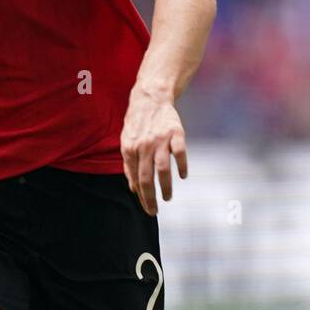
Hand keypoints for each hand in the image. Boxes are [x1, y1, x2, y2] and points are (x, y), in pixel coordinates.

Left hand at [120, 84, 187, 215]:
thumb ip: (129, 166)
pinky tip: (182, 176)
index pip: (136, 180)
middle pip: (146, 178)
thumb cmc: (137, 123)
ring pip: (162, 169)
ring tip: (168, 198)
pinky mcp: (175, 133)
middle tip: (155, 211)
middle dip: (150, 198)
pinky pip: (179, 152)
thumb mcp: (126, 143)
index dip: (141, 197)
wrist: (150, 98)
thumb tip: (132, 189)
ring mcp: (160, 140)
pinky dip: (182, 165)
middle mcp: (144, 146)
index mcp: (130, 150)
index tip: (148, 209)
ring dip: (165, 187)